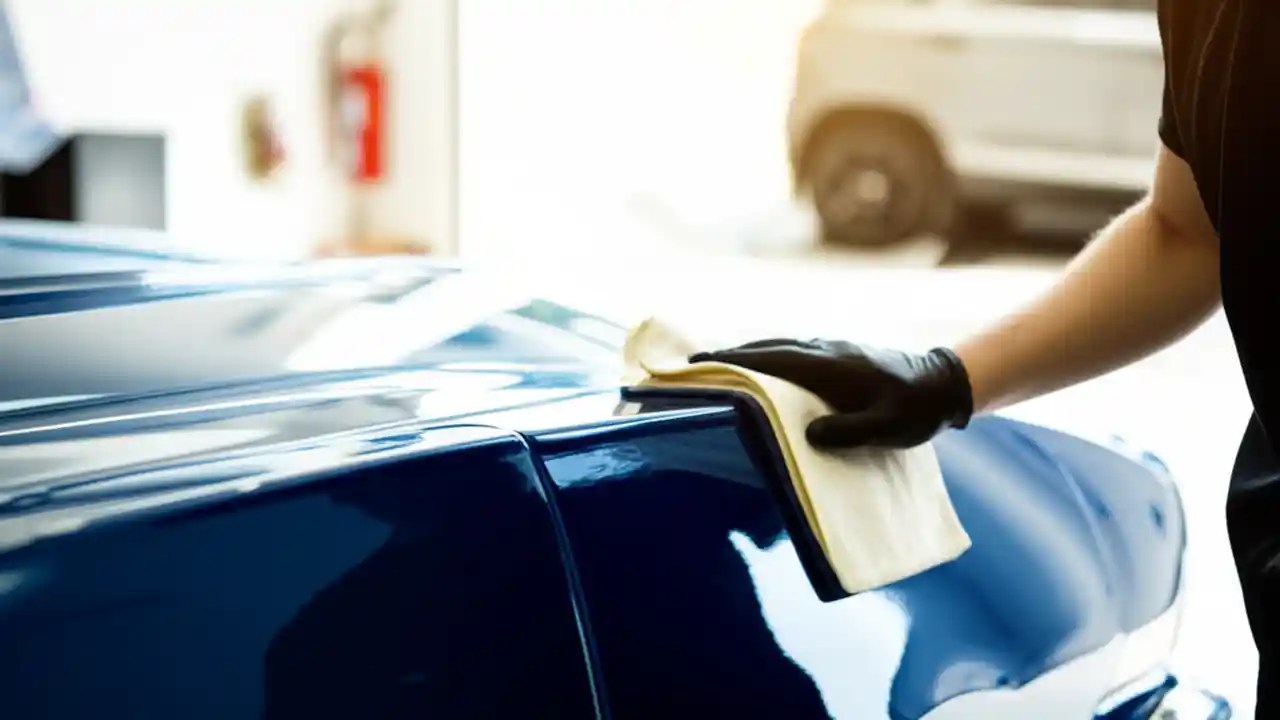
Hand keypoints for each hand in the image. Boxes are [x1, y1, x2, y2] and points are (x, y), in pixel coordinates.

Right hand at [689, 339, 973, 448]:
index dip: (734, 362)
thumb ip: (850, 431)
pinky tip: (760, 368)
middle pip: (766, 348)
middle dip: (729, 355)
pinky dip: (766, 356)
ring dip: (746, 354)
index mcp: (828, 366)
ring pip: (777, 346)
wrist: (943, 382)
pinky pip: (790, 350)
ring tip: (717, 366)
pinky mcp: (836, 354)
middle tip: (693, 365)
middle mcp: (823, 350)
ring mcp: (829, 349)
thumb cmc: (914, 409)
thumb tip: (807, 433)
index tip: (699, 364)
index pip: (771, 360)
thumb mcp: (888, 427)